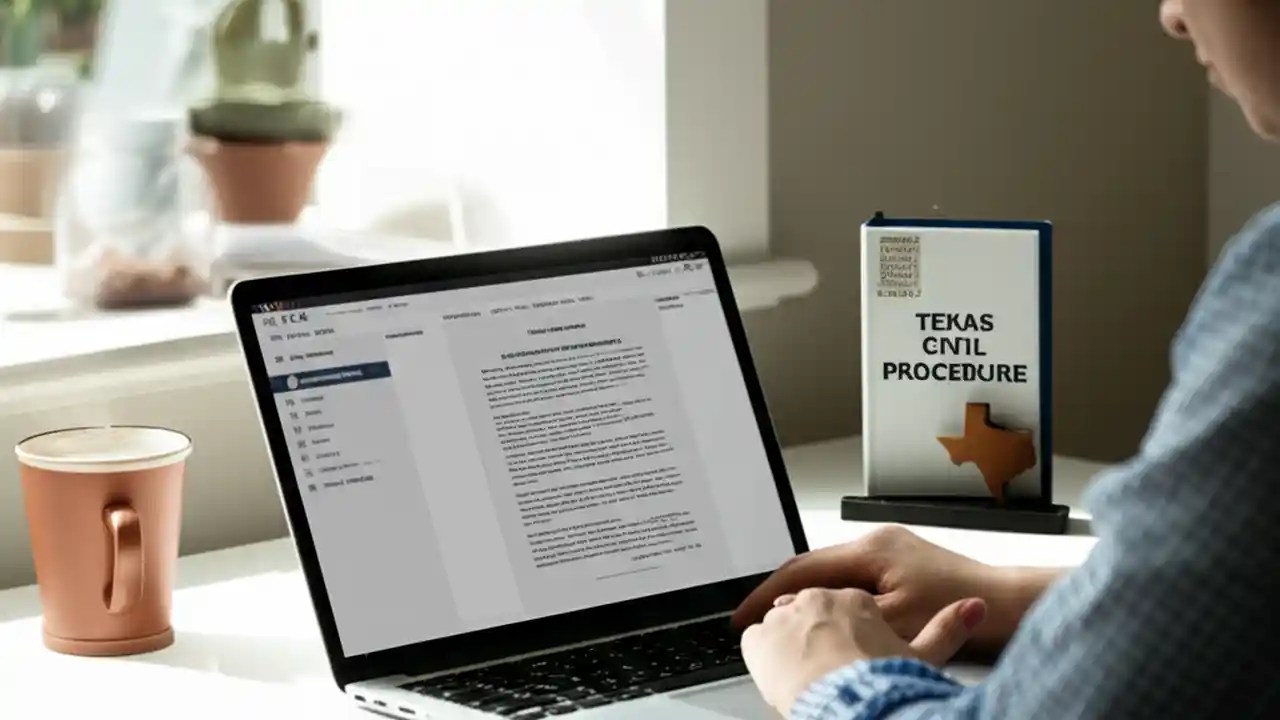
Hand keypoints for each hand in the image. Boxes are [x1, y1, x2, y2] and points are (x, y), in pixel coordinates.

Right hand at [733, 526, 1060, 656]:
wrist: (1011, 603)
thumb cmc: (969, 608)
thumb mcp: (896, 621)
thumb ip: (844, 616)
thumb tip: (801, 616)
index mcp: (869, 550)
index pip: (801, 570)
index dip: (766, 595)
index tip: (742, 616)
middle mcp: (876, 543)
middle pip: (811, 569)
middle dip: (779, 597)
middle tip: (752, 623)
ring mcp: (889, 551)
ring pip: (830, 576)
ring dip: (805, 599)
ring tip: (780, 625)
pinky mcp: (900, 565)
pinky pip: (851, 581)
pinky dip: (830, 600)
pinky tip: (825, 621)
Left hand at [740, 587, 986, 715]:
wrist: (847, 701)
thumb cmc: (881, 682)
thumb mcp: (923, 656)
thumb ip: (948, 629)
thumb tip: (976, 608)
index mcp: (856, 599)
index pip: (842, 607)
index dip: (844, 634)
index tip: (846, 655)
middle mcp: (817, 599)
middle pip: (809, 615)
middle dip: (814, 639)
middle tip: (825, 670)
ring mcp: (784, 615)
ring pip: (781, 627)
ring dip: (787, 648)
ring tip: (804, 676)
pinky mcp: (758, 635)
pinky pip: (754, 639)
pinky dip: (763, 657)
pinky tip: (780, 674)